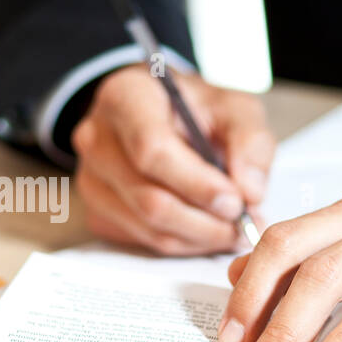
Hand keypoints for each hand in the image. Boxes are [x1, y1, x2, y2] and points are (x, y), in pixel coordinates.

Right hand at [72, 64, 275, 254]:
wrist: (162, 115)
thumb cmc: (198, 110)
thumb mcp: (235, 108)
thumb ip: (250, 143)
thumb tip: (250, 193)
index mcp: (126, 98)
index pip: (152, 151)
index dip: (198, 185)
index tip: (236, 201)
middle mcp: (96, 139)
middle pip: (149, 199)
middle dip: (206, 222)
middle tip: (245, 222)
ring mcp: (91, 178)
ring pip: (148, 227)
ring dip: (200, 238)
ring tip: (235, 228)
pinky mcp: (98, 210)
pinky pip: (144, 241)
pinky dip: (185, 243)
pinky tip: (208, 229)